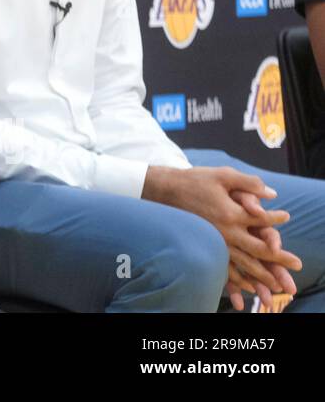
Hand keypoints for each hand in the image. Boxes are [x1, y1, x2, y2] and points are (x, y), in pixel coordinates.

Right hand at [144, 166, 301, 294]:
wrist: (164, 191)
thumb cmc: (194, 181)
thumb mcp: (222, 175)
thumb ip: (249, 183)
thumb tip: (271, 194)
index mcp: (231, 213)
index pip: (262, 219)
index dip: (276, 218)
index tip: (286, 216)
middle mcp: (226, 231)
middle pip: (259, 249)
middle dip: (279, 258)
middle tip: (296, 265)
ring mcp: (215, 241)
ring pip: (244, 263)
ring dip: (263, 275)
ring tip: (276, 285)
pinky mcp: (206, 246)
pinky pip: (225, 267)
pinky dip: (238, 279)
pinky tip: (247, 285)